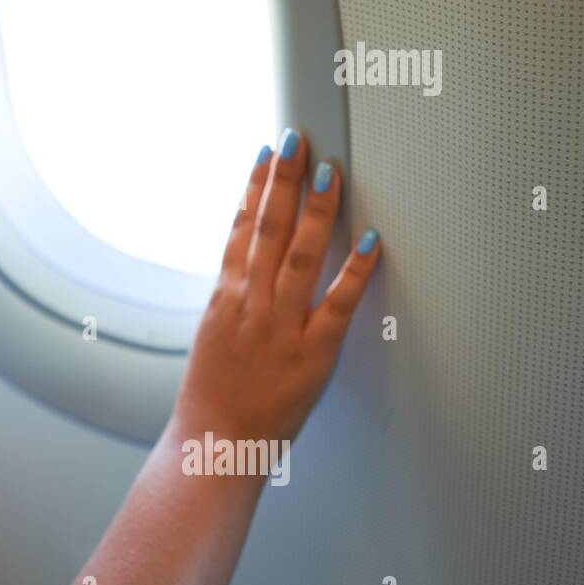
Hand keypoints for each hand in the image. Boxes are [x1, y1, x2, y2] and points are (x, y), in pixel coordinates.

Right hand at [174, 128, 380, 444]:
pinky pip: (337, 305)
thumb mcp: (212, 337)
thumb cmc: (212, 398)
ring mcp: (279, 326)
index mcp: (225, 298)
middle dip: (283, 179)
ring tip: (330, 172)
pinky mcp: (311, 353)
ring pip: (299, 255)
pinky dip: (356, 272)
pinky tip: (371, 242)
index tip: (265, 156)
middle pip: (268, 228)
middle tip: (297, 140)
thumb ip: (233, 300)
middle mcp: (250, 303)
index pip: (241, 229)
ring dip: (316, 209)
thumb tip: (246, 270)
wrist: (214, 443)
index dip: (255, 188)